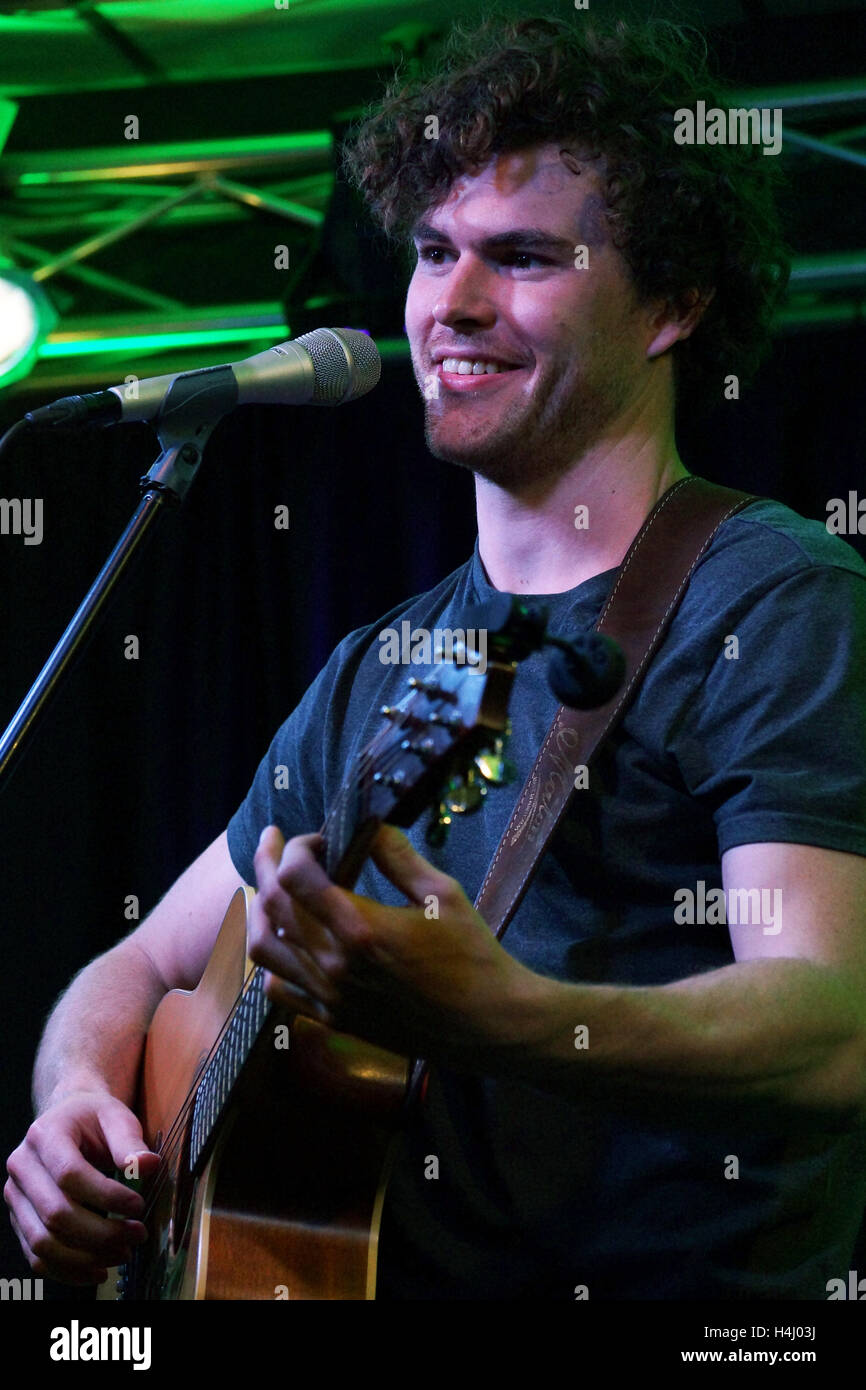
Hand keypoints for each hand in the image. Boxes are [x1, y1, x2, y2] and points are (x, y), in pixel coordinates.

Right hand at [5, 1092, 158, 1285]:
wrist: (68, 1117)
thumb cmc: (94, 1117)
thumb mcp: (116, 1116)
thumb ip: (131, 1142)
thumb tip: (148, 1166)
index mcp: (44, 1135)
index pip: (69, 1174)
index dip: (107, 1196)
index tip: (139, 1205)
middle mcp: (22, 1167)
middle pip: (56, 1214)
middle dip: (101, 1233)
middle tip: (136, 1235)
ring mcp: (16, 1196)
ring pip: (43, 1242)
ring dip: (86, 1257)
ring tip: (122, 1253)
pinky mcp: (20, 1219)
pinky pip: (35, 1256)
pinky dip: (67, 1271)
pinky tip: (97, 1270)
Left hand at [248, 822, 548, 1068]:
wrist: (486, 1024)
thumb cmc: (472, 954)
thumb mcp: (443, 893)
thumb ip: (397, 856)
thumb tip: (366, 826)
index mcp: (361, 929)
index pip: (296, 876)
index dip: (298, 847)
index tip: (321, 838)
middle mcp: (335, 964)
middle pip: (272, 905)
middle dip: (267, 863)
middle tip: (274, 839)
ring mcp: (329, 996)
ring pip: (263, 947)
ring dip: (259, 909)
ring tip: (268, 885)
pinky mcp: (333, 1018)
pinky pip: (279, 987)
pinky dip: (271, 958)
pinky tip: (287, 938)